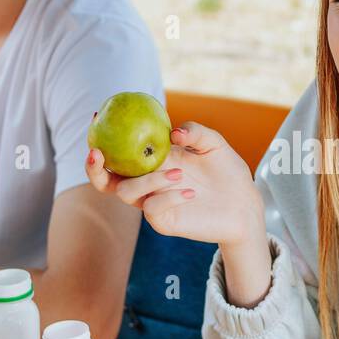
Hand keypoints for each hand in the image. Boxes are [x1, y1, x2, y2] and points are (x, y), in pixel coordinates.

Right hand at [85, 121, 264, 247]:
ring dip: (148, 179)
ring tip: (180, 174)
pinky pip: (152, 209)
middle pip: (105, 181)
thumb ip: (196, 132)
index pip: (118, 152)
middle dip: (94, 169)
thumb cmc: (228, 174)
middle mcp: (147, 183)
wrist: (244, 205)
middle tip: (98, 153)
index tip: (96, 117)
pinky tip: (191, 192)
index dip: (101, 138)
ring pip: (127, 193)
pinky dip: (169, 197)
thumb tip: (173, 133)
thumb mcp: (215, 145)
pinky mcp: (163, 221)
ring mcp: (153, 203)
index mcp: (153, 161)